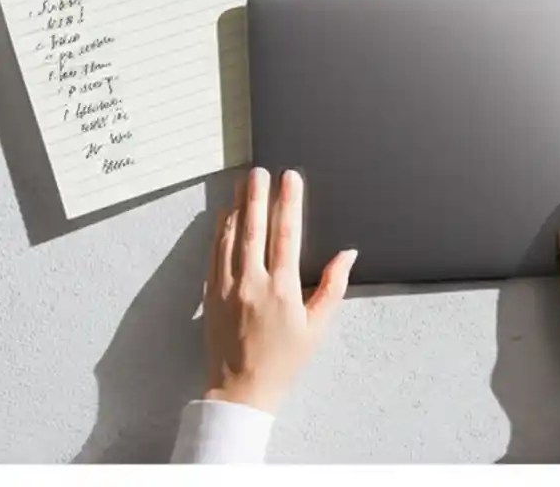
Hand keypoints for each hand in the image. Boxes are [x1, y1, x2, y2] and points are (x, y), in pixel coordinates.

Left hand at [203, 167, 357, 412]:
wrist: (241, 389)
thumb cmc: (284, 360)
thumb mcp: (318, 326)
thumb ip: (333, 286)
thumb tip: (347, 254)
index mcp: (282, 289)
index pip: (286, 234)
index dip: (289, 202)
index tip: (290, 179)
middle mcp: (252, 283)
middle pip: (254, 228)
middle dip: (257, 195)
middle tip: (260, 170)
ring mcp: (227, 288)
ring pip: (230, 237)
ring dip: (236, 207)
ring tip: (241, 184)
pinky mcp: (211, 295)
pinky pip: (214, 255)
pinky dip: (219, 232)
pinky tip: (223, 217)